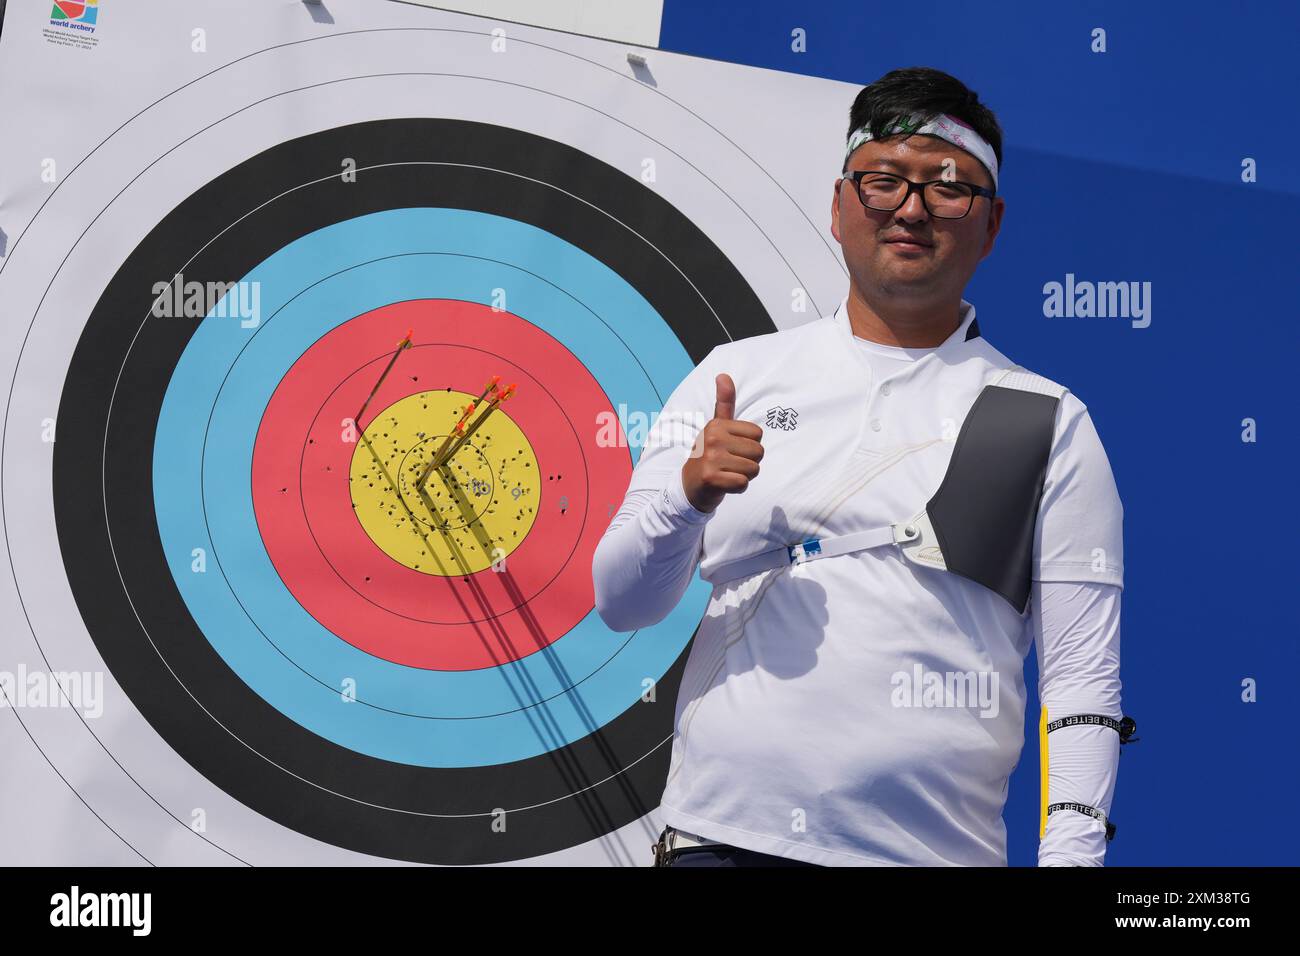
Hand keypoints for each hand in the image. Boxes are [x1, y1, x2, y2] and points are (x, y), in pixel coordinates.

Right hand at [680, 373, 763, 513]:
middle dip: (749, 462)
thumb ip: (724, 402)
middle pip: (759, 452)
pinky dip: (738, 488)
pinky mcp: (711, 478)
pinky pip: (743, 483)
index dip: (750, 445)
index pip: (758, 434)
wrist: (689, 486)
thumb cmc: (709, 455)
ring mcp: (710, 459)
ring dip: (744, 476)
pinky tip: (724, 485)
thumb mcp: (716, 427)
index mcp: (717, 425)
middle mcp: (712, 438)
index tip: (732, 450)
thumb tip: (723, 375)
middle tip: (730, 464)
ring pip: (753, 469)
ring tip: (727, 474)